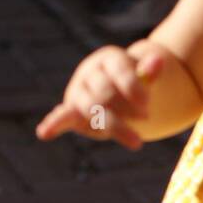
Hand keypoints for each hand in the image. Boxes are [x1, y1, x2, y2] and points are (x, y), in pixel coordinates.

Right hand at [36, 45, 165, 150]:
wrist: (120, 94)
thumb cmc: (135, 85)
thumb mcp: (145, 78)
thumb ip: (149, 72)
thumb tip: (158, 62)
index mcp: (109, 59)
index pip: (119, 71)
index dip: (133, 87)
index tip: (148, 105)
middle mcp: (90, 73)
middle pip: (105, 92)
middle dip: (126, 109)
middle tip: (146, 119)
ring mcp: (80, 92)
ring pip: (92, 109)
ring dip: (115, 125)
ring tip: (138, 143)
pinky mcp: (74, 112)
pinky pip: (62, 117)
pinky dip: (54, 124)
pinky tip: (44, 133)